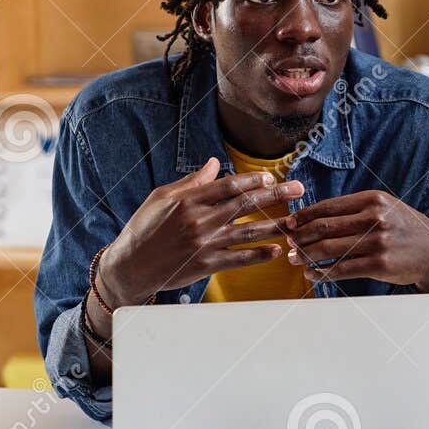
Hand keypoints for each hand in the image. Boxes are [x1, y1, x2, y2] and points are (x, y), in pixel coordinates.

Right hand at [100, 157, 304, 303]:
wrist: (130, 266)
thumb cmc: (145, 228)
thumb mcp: (162, 197)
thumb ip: (192, 182)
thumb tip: (214, 163)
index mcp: (188, 201)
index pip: (228, 186)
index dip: (252, 180)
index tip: (270, 176)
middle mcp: (199, 221)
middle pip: (244, 205)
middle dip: (275, 195)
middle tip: (299, 189)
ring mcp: (204, 244)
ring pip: (247, 232)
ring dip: (274, 225)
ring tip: (295, 221)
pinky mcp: (205, 265)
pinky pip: (238, 259)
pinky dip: (258, 255)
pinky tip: (276, 250)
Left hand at [282, 190, 428, 292]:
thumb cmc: (402, 228)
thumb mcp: (383, 207)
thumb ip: (354, 208)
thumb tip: (315, 216)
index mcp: (371, 199)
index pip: (328, 206)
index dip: (304, 215)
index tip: (290, 223)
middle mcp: (374, 218)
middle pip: (324, 227)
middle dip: (300, 236)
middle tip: (289, 243)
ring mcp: (376, 241)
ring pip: (329, 248)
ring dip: (307, 255)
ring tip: (296, 259)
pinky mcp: (379, 264)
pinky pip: (341, 269)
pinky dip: (322, 272)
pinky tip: (313, 274)